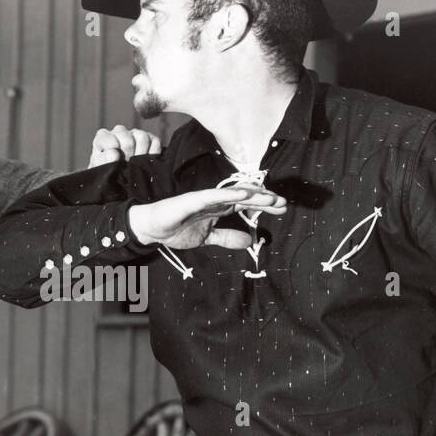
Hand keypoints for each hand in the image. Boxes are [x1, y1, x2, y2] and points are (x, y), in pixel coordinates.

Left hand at [88, 124, 161, 167]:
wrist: (119, 182)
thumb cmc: (107, 174)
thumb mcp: (100, 170)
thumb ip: (103, 161)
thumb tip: (114, 154)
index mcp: (104, 137)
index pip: (109, 138)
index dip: (113, 152)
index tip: (115, 162)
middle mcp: (119, 132)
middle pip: (128, 139)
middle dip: (128, 157)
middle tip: (126, 167)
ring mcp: (135, 134)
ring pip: (142, 137)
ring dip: (140, 155)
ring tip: (136, 166)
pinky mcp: (150, 139)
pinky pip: (155, 141)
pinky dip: (153, 154)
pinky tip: (147, 162)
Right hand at [127, 185, 286, 249]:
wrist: (151, 229)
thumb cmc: (176, 230)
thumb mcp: (207, 239)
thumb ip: (226, 237)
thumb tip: (248, 240)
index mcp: (219, 209)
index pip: (247, 205)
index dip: (264, 205)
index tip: (282, 208)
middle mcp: (215, 201)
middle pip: (245, 197)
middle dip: (264, 199)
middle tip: (283, 203)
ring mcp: (204, 199)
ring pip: (232, 194)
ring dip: (252, 195)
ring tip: (270, 197)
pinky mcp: (192, 200)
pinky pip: (212, 196)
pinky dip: (228, 194)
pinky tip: (243, 195)